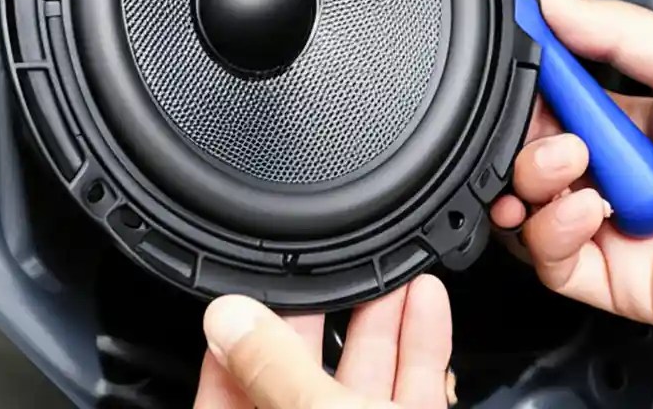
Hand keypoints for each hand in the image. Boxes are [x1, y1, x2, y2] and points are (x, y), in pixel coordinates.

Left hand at [194, 275, 452, 407]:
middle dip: (323, 313)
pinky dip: (420, 347)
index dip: (237, 337)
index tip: (251, 290)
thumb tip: (228, 318)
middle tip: (335, 264)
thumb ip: (276, 368)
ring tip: (392, 270)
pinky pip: (411, 388)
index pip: (226, 389)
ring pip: (362, 377)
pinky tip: (426, 304)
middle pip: (301, 374)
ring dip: (381, 321)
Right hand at [491, 0, 652, 336]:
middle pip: (525, 155)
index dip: (527, 91)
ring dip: (534, 181)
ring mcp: (609, 226)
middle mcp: (613, 174)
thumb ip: (615, 29)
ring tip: (576, 168)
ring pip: (523, 208)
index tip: (521, 73)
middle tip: (563, 133)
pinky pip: (547, 260)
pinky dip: (552, 231)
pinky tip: (590, 209)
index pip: (548, 101)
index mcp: (629, 121)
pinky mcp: (610, 278)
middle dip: (525, 140)